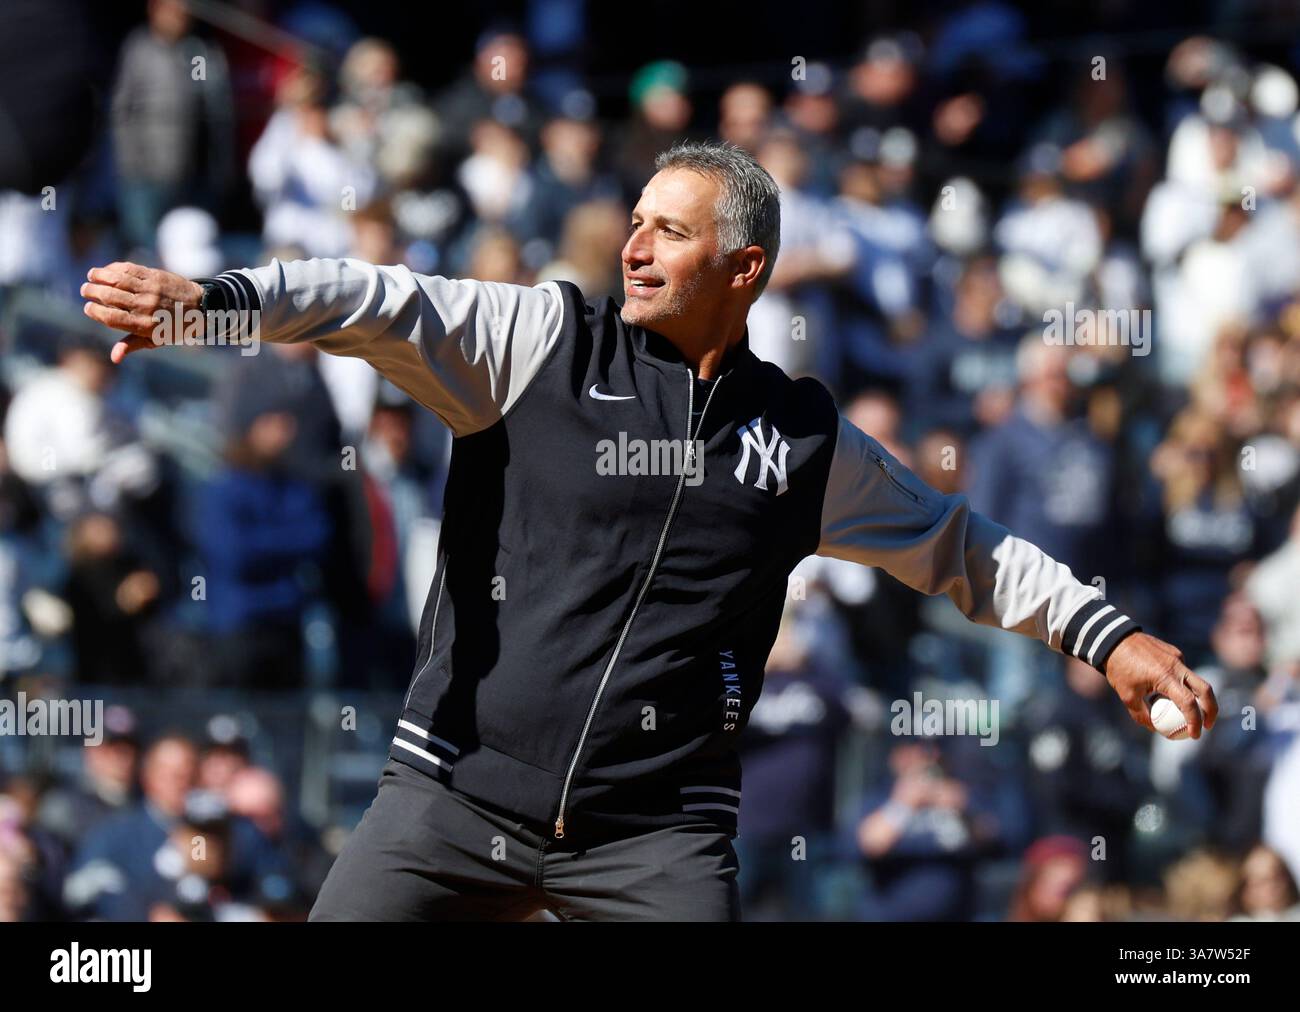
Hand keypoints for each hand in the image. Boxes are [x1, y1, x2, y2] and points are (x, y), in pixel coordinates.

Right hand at [81, 262, 203, 363]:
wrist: (201, 307)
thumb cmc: (175, 327)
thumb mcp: (156, 339)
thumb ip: (132, 344)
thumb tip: (114, 358)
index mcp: (144, 325)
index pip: (110, 318)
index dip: (95, 312)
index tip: (88, 308)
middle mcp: (145, 306)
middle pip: (110, 297)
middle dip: (92, 292)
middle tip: (85, 290)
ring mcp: (150, 289)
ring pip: (117, 280)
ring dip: (99, 276)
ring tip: (91, 276)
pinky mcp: (155, 275)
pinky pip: (129, 269)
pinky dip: (114, 268)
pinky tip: (107, 270)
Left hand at [1103, 632, 1218, 738]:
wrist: (1114, 640)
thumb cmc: (1119, 668)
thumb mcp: (1127, 696)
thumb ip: (1142, 715)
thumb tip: (1156, 729)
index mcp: (1166, 677)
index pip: (1189, 704)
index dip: (1195, 722)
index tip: (1195, 735)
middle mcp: (1177, 666)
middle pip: (1205, 690)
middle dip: (1211, 710)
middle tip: (1207, 726)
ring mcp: (1177, 657)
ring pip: (1195, 680)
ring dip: (1196, 697)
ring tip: (1186, 712)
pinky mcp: (1174, 652)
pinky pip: (1183, 671)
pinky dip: (1182, 684)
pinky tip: (1166, 690)